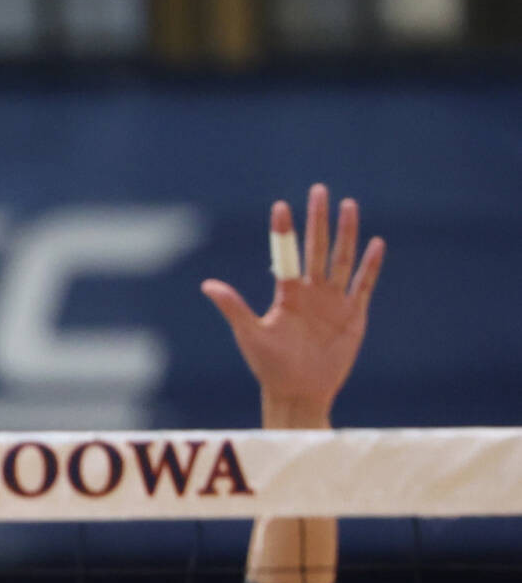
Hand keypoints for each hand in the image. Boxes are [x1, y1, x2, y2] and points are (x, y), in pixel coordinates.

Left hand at [202, 185, 382, 429]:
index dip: (284, 231)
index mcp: (287, 294)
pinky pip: (364, 285)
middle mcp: (311, 292)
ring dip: (347, 234)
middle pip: (317, 248)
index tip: (281, 205)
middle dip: (318, 220)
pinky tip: (375, 244)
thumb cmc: (269, 366)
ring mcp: (334, 301)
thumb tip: (207, 285)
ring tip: (348, 205)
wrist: (298, 392)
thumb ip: (234, 307)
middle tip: (319, 190)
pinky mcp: (354, 314)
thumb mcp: (250, 334)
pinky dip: (370, 266)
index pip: (286, 255)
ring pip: (342, 259)